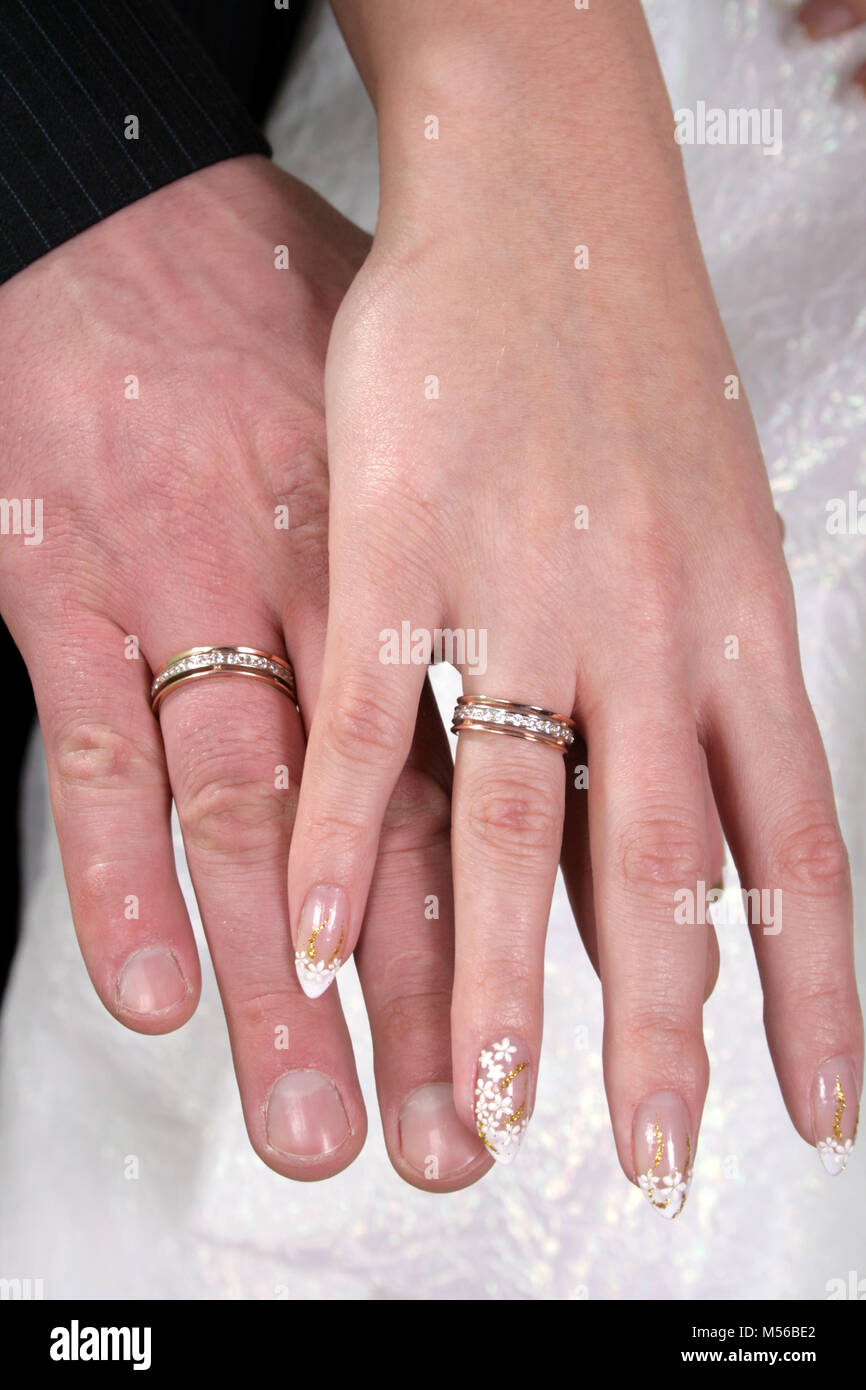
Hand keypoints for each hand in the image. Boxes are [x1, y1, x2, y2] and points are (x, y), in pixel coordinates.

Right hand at [0, 155, 487, 1189]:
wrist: (132, 212)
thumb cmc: (283, 310)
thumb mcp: (421, 424)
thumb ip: (479, 572)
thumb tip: (561, 680)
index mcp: (424, 570)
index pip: (506, 776)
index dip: (544, 920)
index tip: (580, 1039)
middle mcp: (325, 602)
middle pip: (394, 832)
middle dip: (432, 999)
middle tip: (463, 1139)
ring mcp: (190, 597)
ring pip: (252, 820)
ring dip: (287, 984)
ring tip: (321, 1117)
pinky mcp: (65, 589)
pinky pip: (98, 748)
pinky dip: (122, 876)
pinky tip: (155, 988)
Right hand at [289, 7, 861, 1201]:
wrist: (552, 200)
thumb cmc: (633, 368)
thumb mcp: (718, 529)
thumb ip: (707, 690)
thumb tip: (713, 833)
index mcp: (736, 626)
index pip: (798, 845)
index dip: (815, 987)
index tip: (822, 1105)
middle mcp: (647, 625)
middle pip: (668, 862)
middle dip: (667, 1028)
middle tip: (659, 1157)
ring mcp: (524, 587)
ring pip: (526, 813)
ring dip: (506, 970)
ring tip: (497, 1097)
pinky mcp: (405, 542)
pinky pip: (379, 719)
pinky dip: (354, 839)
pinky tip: (330, 934)